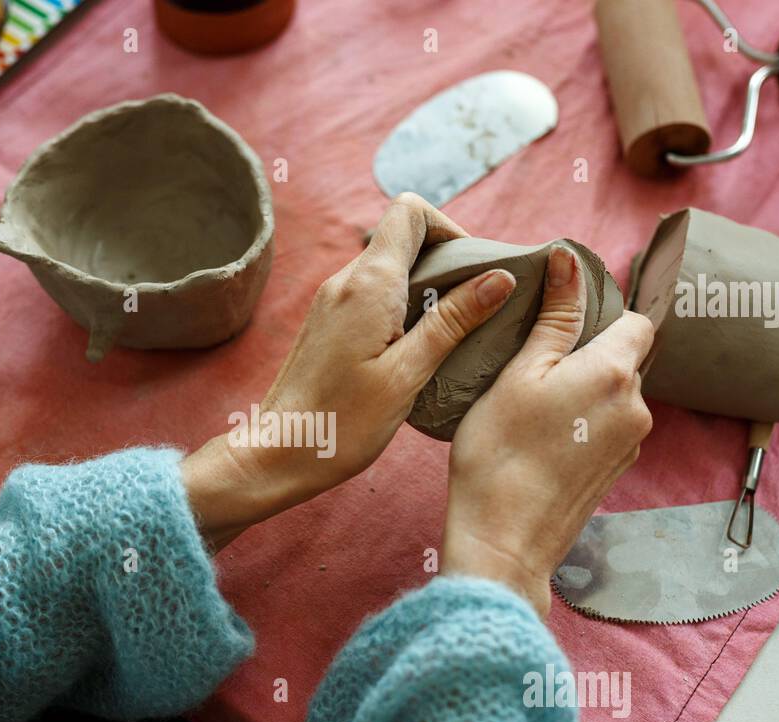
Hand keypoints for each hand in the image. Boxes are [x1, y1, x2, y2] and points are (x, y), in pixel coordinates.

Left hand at [183, 193, 515, 550]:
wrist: (279, 453)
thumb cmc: (343, 423)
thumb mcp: (409, 374)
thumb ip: (453, 321)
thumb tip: (499, 277)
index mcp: (369, 284)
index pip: (411, 211)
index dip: (449, 229)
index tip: (474, 273)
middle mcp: (345, 281)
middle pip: (403, 238)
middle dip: (445, 263)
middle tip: (473, 310)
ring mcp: (332, 301)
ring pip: (389, 269)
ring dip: (425, 289)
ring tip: (448, 336)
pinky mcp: (327, 323)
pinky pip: (373, 296)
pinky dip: (402, 308)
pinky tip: (415, 351)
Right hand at [442, 245, 654, 616]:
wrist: (503, 540)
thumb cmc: (499, 454)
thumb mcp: (517, 374)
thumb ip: (552, 317)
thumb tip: (569, 258)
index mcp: (613, 372)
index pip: (637, 321)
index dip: (603, 315)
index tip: (564, 324)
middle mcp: (635, 406)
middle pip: (625, 359)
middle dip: (587, 355)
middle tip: (533, 367)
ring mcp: (629, 443)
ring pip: (614, 396)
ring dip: (582, 392)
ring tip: (531, 407)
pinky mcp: (615, 472)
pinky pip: (607, 428)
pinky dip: (581, 424)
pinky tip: (541, 438)